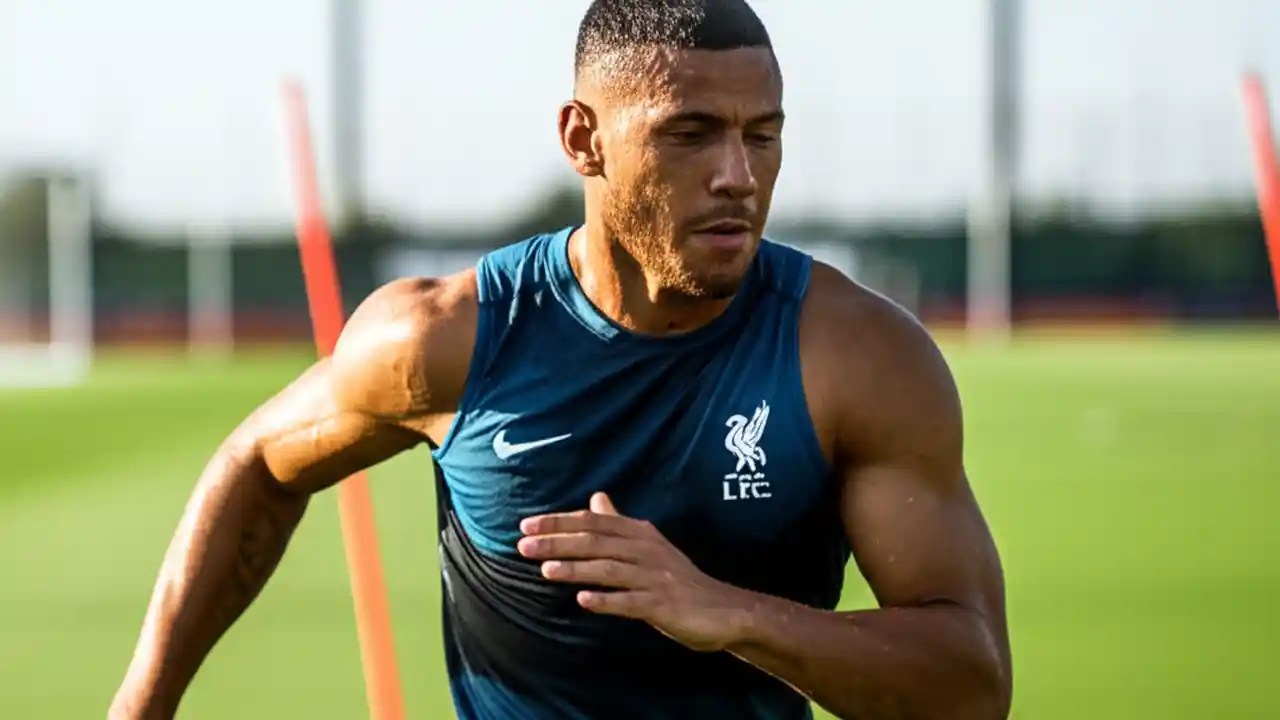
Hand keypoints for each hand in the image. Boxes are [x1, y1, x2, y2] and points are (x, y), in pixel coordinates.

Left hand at [518, 493, 751, 652]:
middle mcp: (645, 549)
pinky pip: (631, 602)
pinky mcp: (663, 604)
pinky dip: (607, 600)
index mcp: (639, 533)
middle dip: (558, 542)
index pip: (593, 521)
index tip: (526, 525)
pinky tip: (584, 601)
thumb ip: (618, 524)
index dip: (559, 521)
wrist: (722, 609)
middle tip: (523, 546)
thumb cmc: (677, 578)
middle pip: (596, 541)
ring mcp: (655, 577)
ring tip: (546, 570)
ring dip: (577, 568)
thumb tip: (595, 500)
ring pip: (609, 568)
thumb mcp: (647, 545)